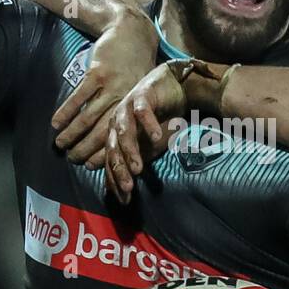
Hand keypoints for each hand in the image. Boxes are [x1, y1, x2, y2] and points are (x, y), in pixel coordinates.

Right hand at [51, 14, 157, 167]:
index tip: (90, 166)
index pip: (119, 135)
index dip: (105, 152)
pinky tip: (56, 123)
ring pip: (89, 117)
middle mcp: (126, 99)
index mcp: (136, 107)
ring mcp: (112, 86)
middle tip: (72, 160)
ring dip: (72, 133)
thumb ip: (127, 111)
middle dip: (86, 148)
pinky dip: (66, 111)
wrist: (131, 33)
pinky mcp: (98, 73)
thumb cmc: (134, 65)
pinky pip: (79, 97)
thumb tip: (114, 138)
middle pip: (103, 130)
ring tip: (60, 144)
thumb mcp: (138, 90)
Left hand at [104, 62, 188, 203]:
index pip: (111, 161)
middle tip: (129, 188)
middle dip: (120, 170)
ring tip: (138, 168)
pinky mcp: (141, 94)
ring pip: (124, 131)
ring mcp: (127, 107)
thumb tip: (123, 189)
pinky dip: (149, 124)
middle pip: (113, 148)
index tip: (125, 200)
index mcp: (115, 135)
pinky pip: (143, 111)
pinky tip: (157, 137)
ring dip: (130, 151)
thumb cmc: (162, 118)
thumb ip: (137, 162)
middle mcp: (117, 121)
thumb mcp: (150, 147)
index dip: (116, 181)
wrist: (177, 87)